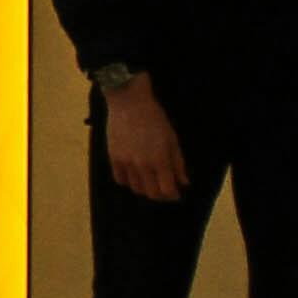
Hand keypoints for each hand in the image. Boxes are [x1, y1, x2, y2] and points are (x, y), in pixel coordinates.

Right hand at [104, 76, 187, 203]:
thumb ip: (178, 162)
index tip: (176, 193)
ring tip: (150, 182)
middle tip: (165, 190)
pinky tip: (135, 174)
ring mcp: (126, 162)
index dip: (173, 195)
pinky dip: (128, 181)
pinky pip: (120, 179)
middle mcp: (143, 164)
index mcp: (160, 159)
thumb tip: (184, 182)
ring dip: (145, 189)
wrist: (129, 101)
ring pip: (136, 188)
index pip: (167, 189)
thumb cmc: (155, 117)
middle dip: (161, 195)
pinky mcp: (114, 157)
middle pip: (152, 193)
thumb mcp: (172, 138)